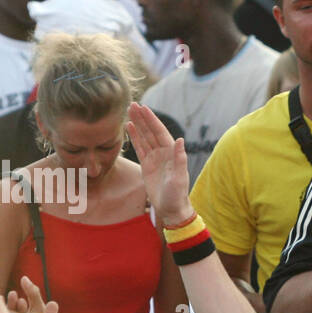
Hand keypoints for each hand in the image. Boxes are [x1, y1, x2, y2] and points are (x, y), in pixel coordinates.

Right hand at [125, 102, 191, 225]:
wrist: (171, 208)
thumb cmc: (177, 194)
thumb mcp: (179, 178)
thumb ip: (180, 159)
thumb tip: (181, 140)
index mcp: (172, 152)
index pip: (160, 132)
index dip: (152, 120)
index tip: (144, 108)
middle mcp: (164, 152)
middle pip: (151, 131)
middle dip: (143, 118)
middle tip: (133, 104)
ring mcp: (155, 157)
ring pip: (145, 136)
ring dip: (138, 124)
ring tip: (130, 111)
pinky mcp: (147, 164)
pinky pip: (140, 147)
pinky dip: (135, 137)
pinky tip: (129, 127)